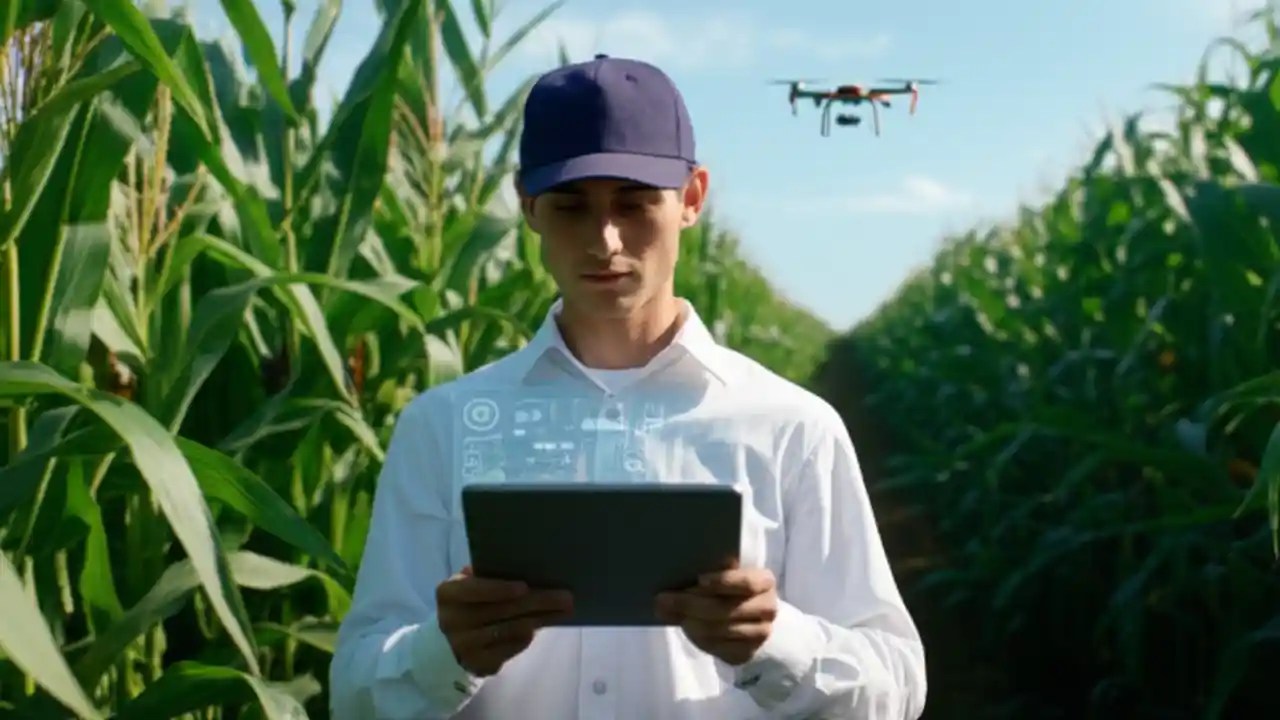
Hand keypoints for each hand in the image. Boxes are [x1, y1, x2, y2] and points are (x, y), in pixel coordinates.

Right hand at [436, 566, 573, 675]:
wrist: (452, 637)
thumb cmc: (471, 600)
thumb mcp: (471, 582)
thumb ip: (490, 574)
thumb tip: (532, 566)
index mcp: (448, 593)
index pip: (473, 590)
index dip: (498, 589)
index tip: (524, 587)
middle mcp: (451, 622)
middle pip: (501, 611)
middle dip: (537, 603)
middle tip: (566, 598)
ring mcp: (464, 646)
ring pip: (510, 630)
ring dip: (540, 619)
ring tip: (563, 610)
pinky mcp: (478, 664)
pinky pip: (511, 648)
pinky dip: (527, 637)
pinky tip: (541, 626)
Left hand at [655, 564, 777, 665]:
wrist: (749, 618)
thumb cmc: (729, 590)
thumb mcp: (721, 577)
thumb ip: (701, 580)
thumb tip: (665, 593)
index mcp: (764, 581)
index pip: (746, 582)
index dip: (722, 581)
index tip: (699, 579)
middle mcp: (768, 608)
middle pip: (727, 608)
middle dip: (691, 604)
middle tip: (664, 600)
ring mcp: (761, 633)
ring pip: (721, 630)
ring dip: (693, 623)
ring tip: (674, 615)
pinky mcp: (749, 652)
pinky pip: (720, 648)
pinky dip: (700, 639)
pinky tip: (688, 629)